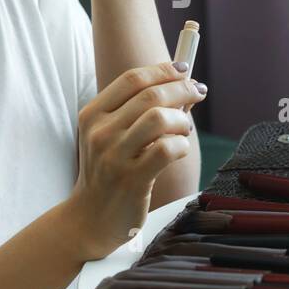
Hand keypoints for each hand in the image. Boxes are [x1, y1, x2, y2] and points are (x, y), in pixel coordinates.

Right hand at [63, 61, 207, 260]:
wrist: (90, 219)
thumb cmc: (108, 173)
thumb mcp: (108, 137)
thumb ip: (135, 112)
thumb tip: (180, 87)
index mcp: (92, 115)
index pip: (132, 79)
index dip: (163, 70)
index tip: (183, 69)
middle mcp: (100, 132)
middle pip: (150, 94)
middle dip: (182, 88)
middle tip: (198, 91)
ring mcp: (114, 156)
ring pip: (159, 118)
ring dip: (182, 119)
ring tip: (184, 128)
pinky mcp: (132, 179)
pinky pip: (167, 148)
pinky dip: (181, 144)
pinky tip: (179, 150)